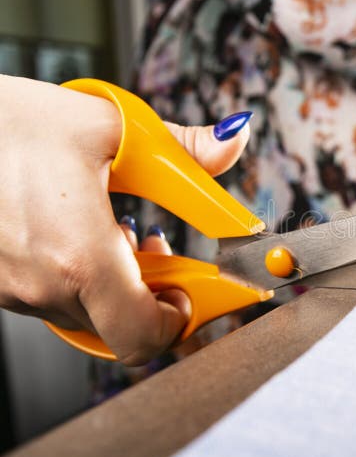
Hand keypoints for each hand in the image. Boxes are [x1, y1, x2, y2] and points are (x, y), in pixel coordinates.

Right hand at [0, 75, 249, 364]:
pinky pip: (55, 299)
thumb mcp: (111, 126)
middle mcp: (44, 286)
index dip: (180, 320)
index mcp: (81, 256)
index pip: (144, 334)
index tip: (193, 290)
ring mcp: (14, 290)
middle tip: (160, 248)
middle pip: (122, 327)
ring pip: (89, 315)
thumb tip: (232, 142)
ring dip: (118, 283)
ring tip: (119, 230)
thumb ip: (184, 147)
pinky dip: (81, 278)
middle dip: (154, 294)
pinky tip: (79, 231)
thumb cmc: (12, 122)